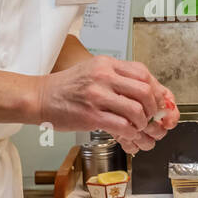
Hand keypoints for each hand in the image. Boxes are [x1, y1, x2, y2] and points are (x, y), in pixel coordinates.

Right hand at [37, 57, 177, 153]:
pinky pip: (122, 126)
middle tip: (150, 116)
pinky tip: (128, 133)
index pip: (143, 73)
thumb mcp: (93, 70)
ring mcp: (97, 96)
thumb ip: (117, 76)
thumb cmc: (66, 87)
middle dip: (153, 107)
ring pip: (136, 110)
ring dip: (142, 122)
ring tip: (137, 126)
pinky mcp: (92, 115)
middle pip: (145, 91)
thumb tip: (145, 90)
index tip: (157, 100)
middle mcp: (103, 76)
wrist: (40, 96)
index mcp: (106, 63)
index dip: (155, 89)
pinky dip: (131, 132)